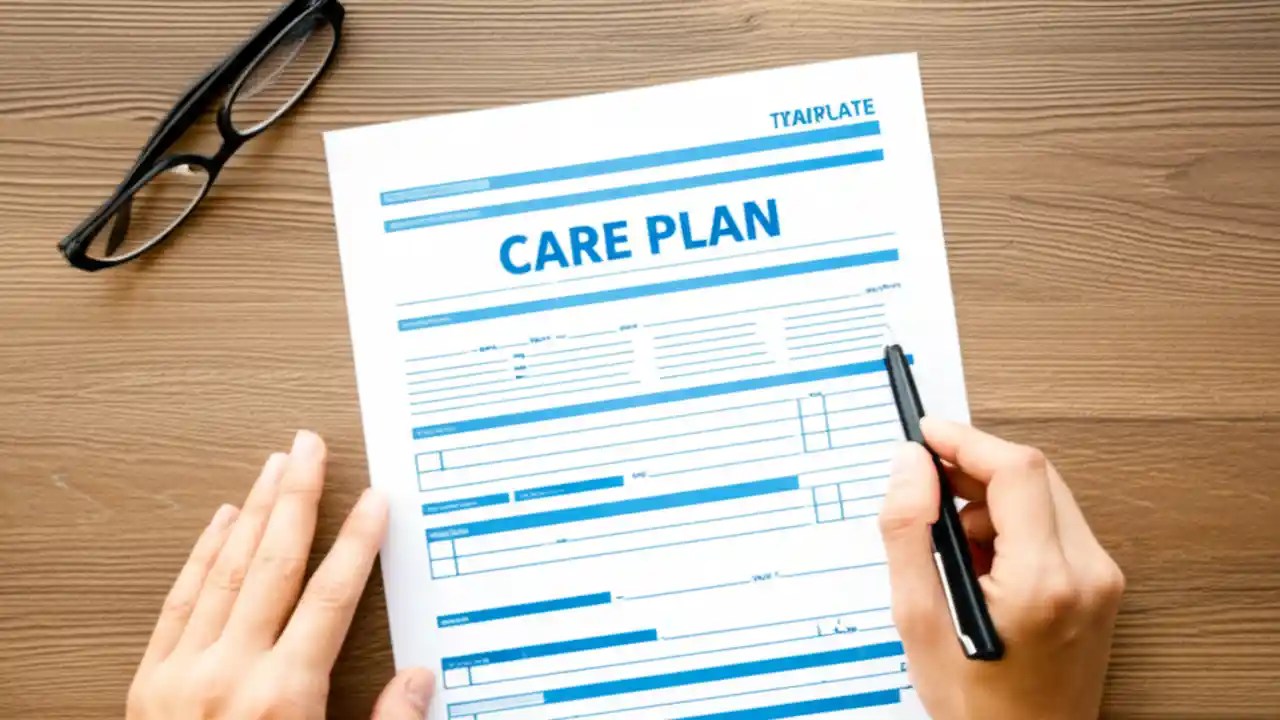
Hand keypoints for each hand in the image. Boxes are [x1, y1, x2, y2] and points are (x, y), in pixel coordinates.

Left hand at [127, 431, 433, 718]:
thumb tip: (421, 678)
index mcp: (285, 696)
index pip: (333, 594)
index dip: (359, 541)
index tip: (376, 500)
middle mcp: (231, 672)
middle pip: (274, 562)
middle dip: (298, 497)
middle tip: (310, 446)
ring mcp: (182, 674)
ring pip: (225, 569)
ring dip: (253, 511)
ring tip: (273, 466)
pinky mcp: (148, 683)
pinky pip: (179, 600)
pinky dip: (201, 555)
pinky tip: (220, 522)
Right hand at [879, 418, 1123, 719]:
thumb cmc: (977, 708)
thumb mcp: (918, 621)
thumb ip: (909, 534)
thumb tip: (910, 467)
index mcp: (1043, 580)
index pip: (1015, 470)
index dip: (965, 441)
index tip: (927, 435)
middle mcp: (1087, 573)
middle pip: (1034, 474)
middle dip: (974, 472)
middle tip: (927, 490)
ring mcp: (1102, 581)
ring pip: (1045, 496)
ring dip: (992, 503)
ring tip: (954, 554)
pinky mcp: (1102, 587)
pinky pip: (1056, 526)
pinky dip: (1013, 528)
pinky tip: (982, 568)